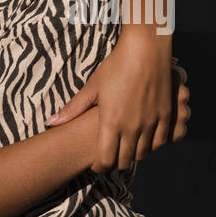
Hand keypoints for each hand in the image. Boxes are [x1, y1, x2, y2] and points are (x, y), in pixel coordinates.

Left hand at [50, 32, 189, 172]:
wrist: (146, 50)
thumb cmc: (116, 66)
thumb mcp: (93, 87)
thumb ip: (73, 108)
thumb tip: (50, 122)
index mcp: (111, 122)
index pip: (105, 160)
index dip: (100, 167)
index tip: (96, 164)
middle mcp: (131, 126)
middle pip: (124, 161)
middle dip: (116, 163)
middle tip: (111, 158)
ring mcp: (150, 122)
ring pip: (142, 153)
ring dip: (133, 154)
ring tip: (127, 147)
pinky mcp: (165, 116)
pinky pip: (160, 142)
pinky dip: (151, 145)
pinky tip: (145, 139)